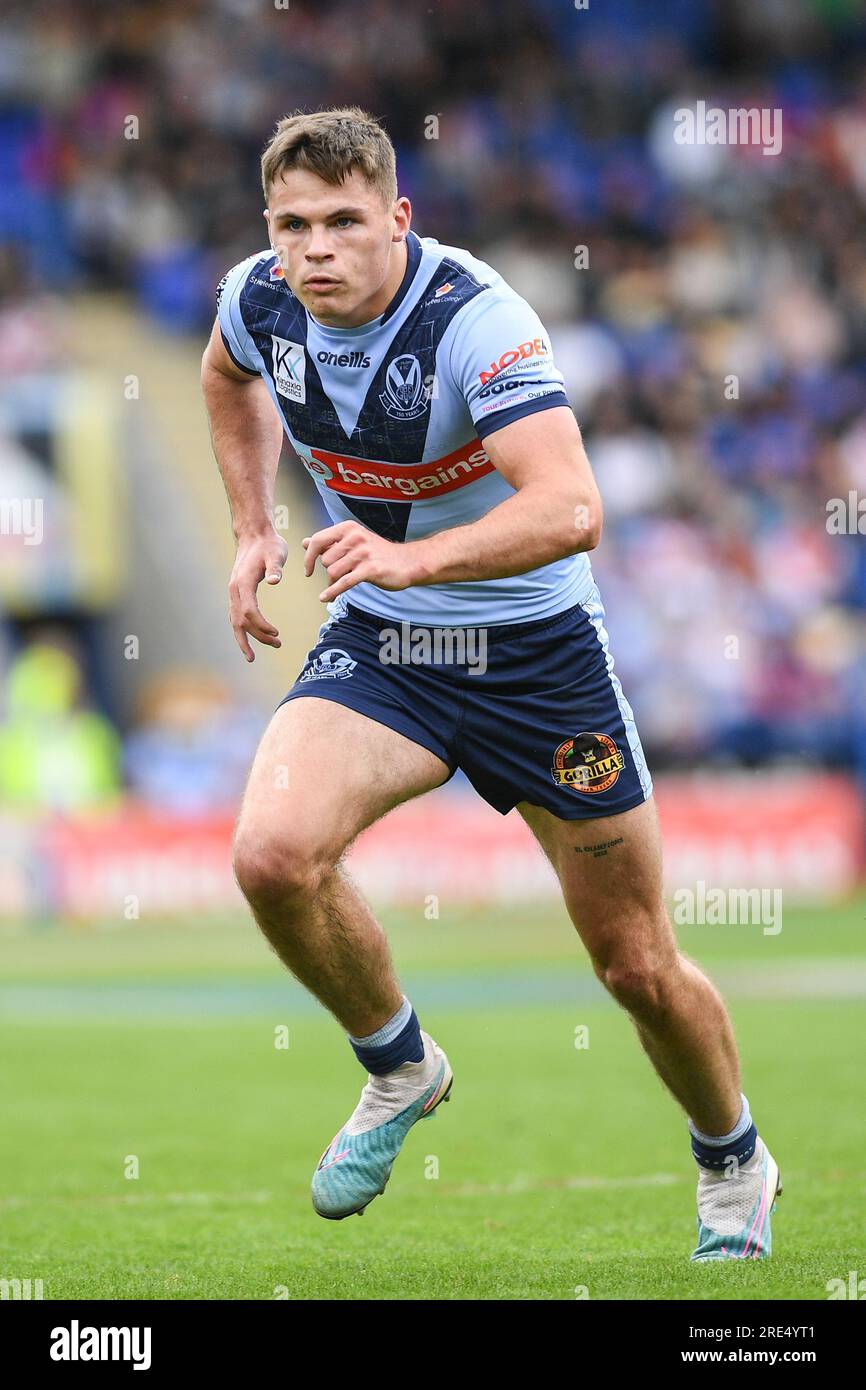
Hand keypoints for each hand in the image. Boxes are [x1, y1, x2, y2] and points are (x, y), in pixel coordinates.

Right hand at [228, 528, 287, 660]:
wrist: (254, 535)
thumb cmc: (268, 544)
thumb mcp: (275, 553)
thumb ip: (275, 567)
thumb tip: (275, 580)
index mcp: (242, 583)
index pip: (249, 611)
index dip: (261, 625)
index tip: (276, 633)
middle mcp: (234, 590)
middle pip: (241, 621)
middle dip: (257, 636)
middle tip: (278, 644)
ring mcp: (233, 592)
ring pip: (235, 621)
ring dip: (247, 638)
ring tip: (258, 653)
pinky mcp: (237, 592)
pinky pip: (236, 616)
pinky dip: (241, 630)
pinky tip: (249, 639)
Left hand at [302, 521, 423, 601]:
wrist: (407, 562)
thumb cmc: (378, 553)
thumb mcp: (353, 542)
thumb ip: (329, 542)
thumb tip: (304, 543)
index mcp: (348, 528)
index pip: (318, 540)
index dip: (308, 557)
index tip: (308, 570)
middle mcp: (355, 538)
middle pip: (325, 560)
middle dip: (328, 572)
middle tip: (339, 576)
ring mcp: (363, 553)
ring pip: (332, 572)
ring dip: (334, 582)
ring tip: (343, 583)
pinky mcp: (370, 569)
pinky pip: (344, 582)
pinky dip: (332, 592)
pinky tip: (326, 598)